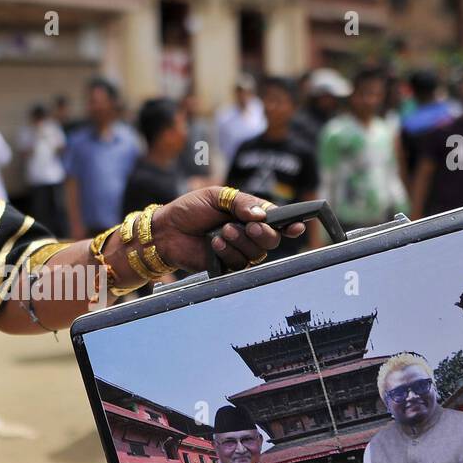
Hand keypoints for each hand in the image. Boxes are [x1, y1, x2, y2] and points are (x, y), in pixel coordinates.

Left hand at [149, 187, 305, 272]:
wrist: (167, 229)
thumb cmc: (191, 209)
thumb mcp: (216, 196)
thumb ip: (241, 202)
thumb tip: (262, 214)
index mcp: (250, 215)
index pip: (277, 221)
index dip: (290, 225)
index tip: (296, 226)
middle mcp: (248, 235)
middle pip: (271, 241)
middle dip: (263, 234)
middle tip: (249, 226)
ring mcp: (238, 251)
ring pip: (256, 253)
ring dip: (241, 242)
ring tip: (223, 231)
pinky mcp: (226, 266)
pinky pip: (239, 265)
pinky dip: (228, 253)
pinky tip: (214, 244)